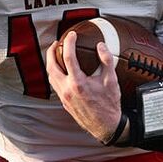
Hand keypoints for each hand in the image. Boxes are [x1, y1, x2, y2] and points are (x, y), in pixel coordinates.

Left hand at [45, 28, 123, 142]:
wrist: (106, 126)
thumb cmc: (109, 104)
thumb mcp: (111, 80)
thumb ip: (106, 60)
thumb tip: (101, 45)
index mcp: (78, 83)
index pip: (68, 57)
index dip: (69, 43)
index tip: (72, 35)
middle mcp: (67, 90)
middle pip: (51, 66)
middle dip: (51, 52)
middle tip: (56, 43)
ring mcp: (64, 97)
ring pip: (50, 76)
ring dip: (51, 63)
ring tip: (56, 55)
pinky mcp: (64, 102)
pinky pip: (55, 85)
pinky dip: (55, 74)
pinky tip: (61, 70)